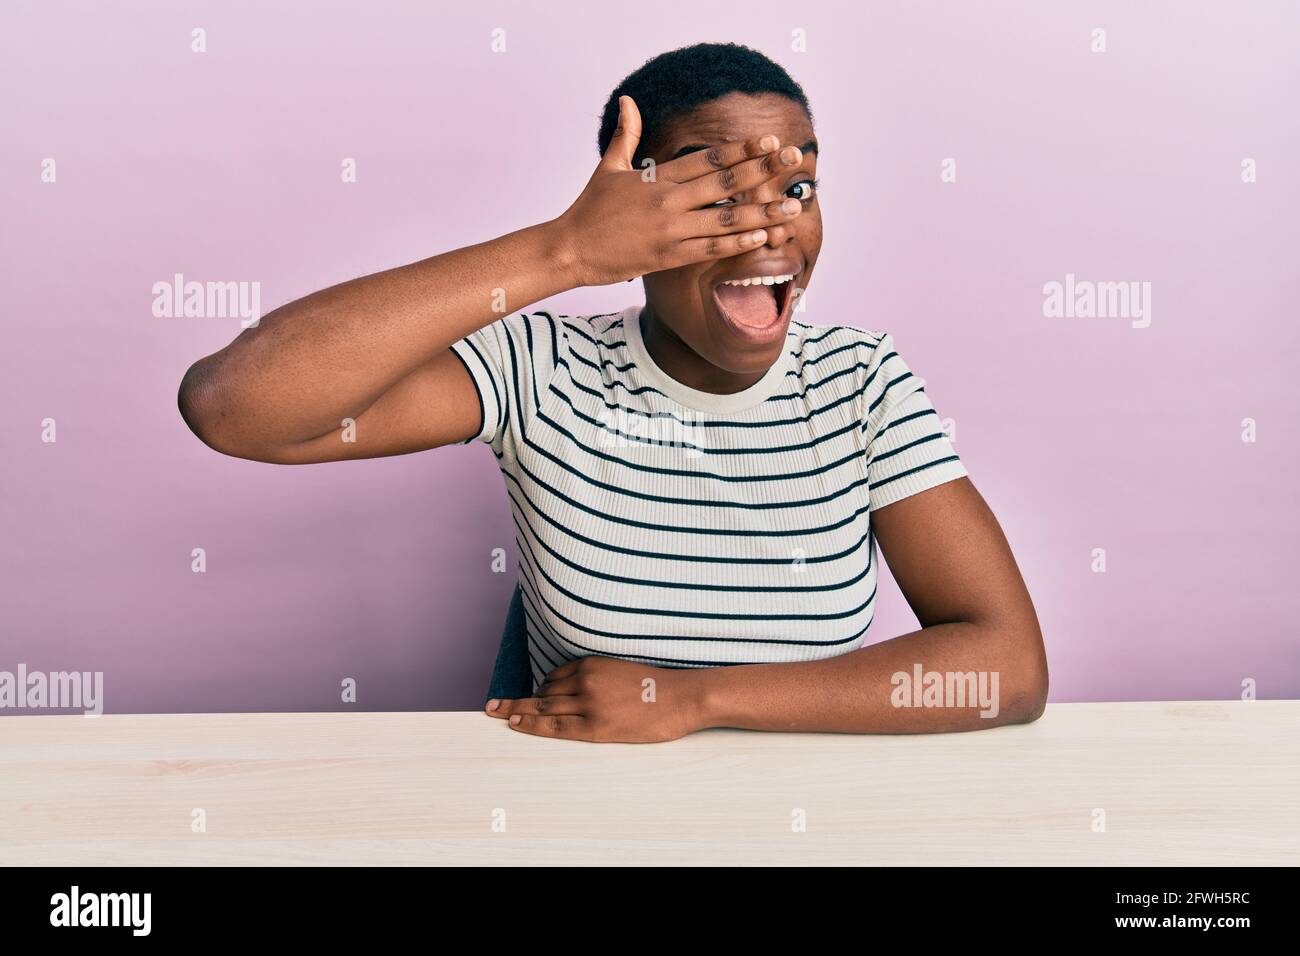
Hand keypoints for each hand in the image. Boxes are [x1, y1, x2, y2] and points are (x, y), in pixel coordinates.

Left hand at [484, 655, 707, 742]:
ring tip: (498, 716)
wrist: (682, 697)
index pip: (554, 677)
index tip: (525, 696)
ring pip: (544, 708)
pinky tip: (515, 724)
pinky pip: (556, 726)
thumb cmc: (658, 687)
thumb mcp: (622, 671)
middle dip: (517, 701)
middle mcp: (586, 680)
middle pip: (543, 693)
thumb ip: (598, 678)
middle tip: (491, 706)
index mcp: (592, 664)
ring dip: (520, 712)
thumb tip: (576, 690)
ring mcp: (589, 704)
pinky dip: (532, 725)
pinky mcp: (596, 727)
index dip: (538, 689)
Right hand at [551, 95, 805, 286]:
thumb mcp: (609, 167)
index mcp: (658, 177)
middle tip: (796, 161)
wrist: (570, 249)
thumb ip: (625, 135)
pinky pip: (711, 248)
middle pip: (726, 182)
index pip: (709, 158)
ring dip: (763, 211)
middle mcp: (669, 201)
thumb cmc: (589, 209)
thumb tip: (628, 101)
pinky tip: (762, 236)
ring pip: (726, 218)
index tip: (770, 142)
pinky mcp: (669, 257)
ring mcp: (671, 230)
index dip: (743, 149)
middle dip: (764, 171)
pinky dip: (738, 242)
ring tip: (792, 207)